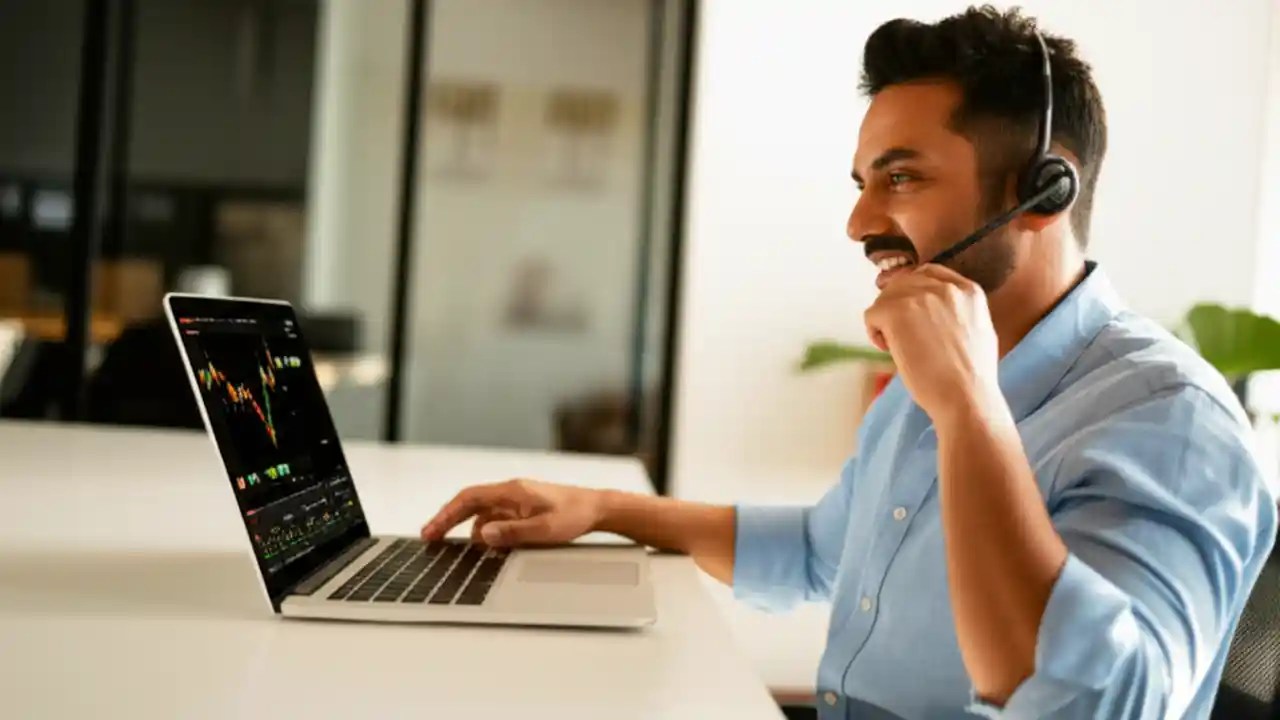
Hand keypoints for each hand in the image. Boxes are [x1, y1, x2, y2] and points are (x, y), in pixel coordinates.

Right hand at [420, 479, 605, 547]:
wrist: (598, 509)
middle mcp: (510, 493)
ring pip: (483, 515)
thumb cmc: (575, 515)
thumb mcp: (543, 529)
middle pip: (470, 505)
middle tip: (430, 539)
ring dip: (470, 531)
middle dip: (448, 521)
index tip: (431, 530)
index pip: (469, 498)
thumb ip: (511, 532)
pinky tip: (487, 549)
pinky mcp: (523, 511)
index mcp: (512, 492)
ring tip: (458, 552)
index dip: (446, 514)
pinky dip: (487, 533)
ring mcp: (516, 502)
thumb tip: (482, 535)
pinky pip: (497, 521)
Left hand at [864, 264, 1001, 421]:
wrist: (966, 395)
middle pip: (903, 283)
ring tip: (896, 345)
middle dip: (896, 306)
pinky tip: (888, 349)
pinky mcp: (896, 311)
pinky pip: (872, 314)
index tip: (910, 314)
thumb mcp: (977, 330)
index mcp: (968, 290)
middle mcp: (944, 287)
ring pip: (886, 298)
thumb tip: (932, 314)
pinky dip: (874, 332)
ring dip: (885, 320)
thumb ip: (956, 312)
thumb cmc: (972, 376)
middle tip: (899, 334)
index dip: (913, 293)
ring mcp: (919, 296)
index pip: (930, 274)